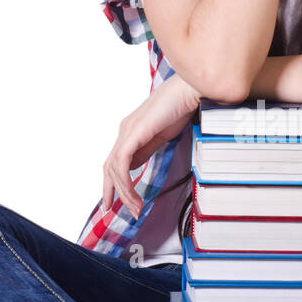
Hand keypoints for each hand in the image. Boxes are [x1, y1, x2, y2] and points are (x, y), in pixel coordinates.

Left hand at [102, 73, 201, 217]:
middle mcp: (125, 131)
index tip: (119, 202)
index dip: (114, 184)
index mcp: (131, 131)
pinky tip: (134, 195)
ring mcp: (128, 131)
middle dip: (113, 192)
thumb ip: (148, 149)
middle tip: (121, 212)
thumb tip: (138, 166)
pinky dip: (126, 182)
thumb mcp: (162, 135)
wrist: (191, 90)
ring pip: (114, 169)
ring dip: (124, 193)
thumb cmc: (182, 107)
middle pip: (109, 167)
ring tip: (135, 209)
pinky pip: (122, 163)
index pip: (116, 162)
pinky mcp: (134, 133)